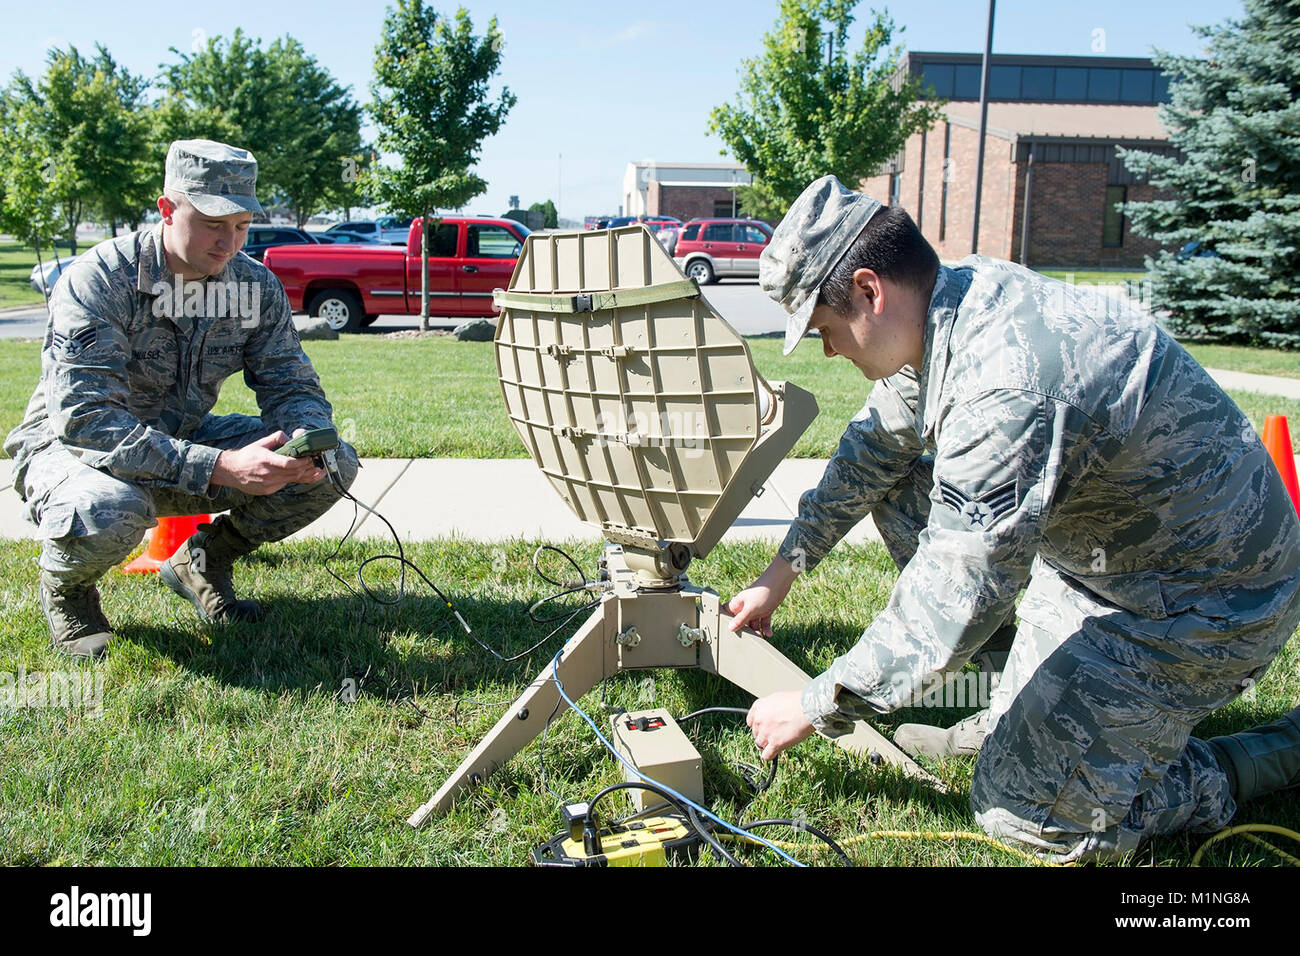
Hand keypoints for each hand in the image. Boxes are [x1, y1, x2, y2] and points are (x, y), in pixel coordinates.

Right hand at [209, 430, 324, 495]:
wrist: (230, 471)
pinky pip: (284, 484)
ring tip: (312, 468)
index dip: (302, 462)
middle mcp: (268, 474)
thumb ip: (276, 437)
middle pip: (294, 473)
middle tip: (314, 462)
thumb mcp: (260, 443)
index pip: (289, 463)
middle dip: (307, 467)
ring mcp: (268, 484)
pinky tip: (297, 474)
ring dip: (303, 474)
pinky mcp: (267, 490)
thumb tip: (290, 438)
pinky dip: (291, 479)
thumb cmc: (247, 456)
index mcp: (266, 460)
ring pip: (291, 480)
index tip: (310, 457)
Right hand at [725, 555, 798, 635]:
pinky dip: (766, 627)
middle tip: (748, 639)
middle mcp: (745, 606)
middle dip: (745, 630)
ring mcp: (755, 608)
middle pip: (742, 621)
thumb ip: (740, 619)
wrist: (779, 582)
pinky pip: (764, 621)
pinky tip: (769, 633)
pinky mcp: (765, 609)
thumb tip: (730, 627)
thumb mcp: (750, 609)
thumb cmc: (762, 592)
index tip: (729, 632)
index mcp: (737, 604)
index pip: (728, 614)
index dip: (727, 622)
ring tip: (760, 637)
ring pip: (753, 623)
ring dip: (757, 630)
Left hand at [747, 690, 814, 760]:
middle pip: (756, 734)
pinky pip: (766, 755)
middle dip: (764, 735)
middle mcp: (759, 720)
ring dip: (767, 745)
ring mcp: (766, 733)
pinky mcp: (775, 743)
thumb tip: (770, 716)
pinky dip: (770, 755)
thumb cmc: (797, 702)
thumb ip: (769, 709)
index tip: (763, 728)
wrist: (808, 708)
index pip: (750, 721)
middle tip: (775, 734)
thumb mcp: (777, 699)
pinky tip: (775, 753)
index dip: (758, 726)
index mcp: (759, 707)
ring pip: (759, 745)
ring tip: (776, 743)